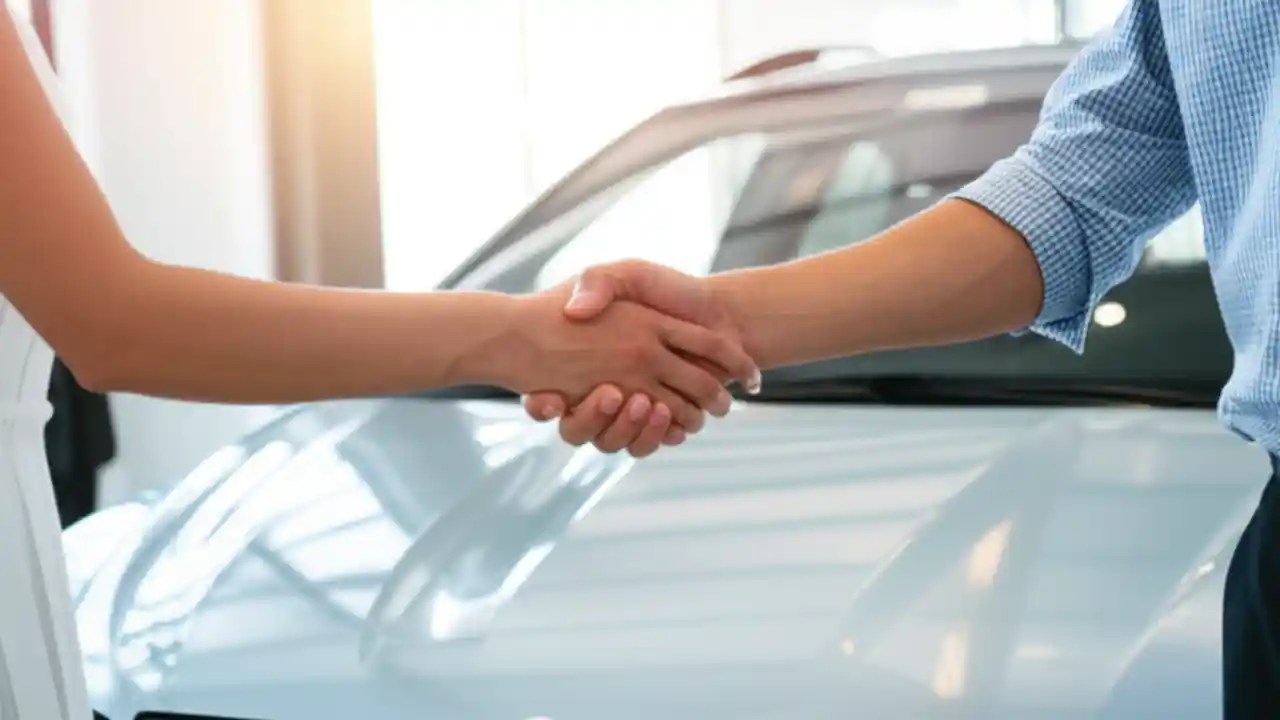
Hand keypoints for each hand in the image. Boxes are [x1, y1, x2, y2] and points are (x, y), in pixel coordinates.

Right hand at [524, 261, 760, 453]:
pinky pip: (648, 443)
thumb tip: (575, 311)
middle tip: (610, 394)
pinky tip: (667, 412)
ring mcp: (635, 409)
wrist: (722, 312)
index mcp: (587, 361)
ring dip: (629, 427)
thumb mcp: (626, 274)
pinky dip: (659, 434)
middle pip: (580, 427)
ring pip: (615, 440)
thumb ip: (598, 283)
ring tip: (647, 402)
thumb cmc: (669, 290)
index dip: (540, 404)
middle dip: (590, 417)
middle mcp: (606, 390)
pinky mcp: (664, 422)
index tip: (549, 398)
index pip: (545, 396)